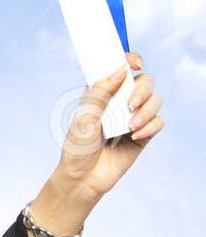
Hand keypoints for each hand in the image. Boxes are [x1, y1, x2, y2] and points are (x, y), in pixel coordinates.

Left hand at [53, 51, 164, 212]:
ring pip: (155, 101)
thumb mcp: (84, 115)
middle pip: (145, 82)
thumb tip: (120, 70)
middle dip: (142, 89)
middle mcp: (120, 101)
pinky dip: (150, 126)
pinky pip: (158, 122)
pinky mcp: (143, 134)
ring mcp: (133, 117)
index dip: (131, 59)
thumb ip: (100, 91)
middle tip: (131, 104)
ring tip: (131, 126)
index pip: (121, 68)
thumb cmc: (78, 145)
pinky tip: (135, 136)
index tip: (134, 63)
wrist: (83, 177)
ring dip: (146, 110)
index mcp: (103, 91)